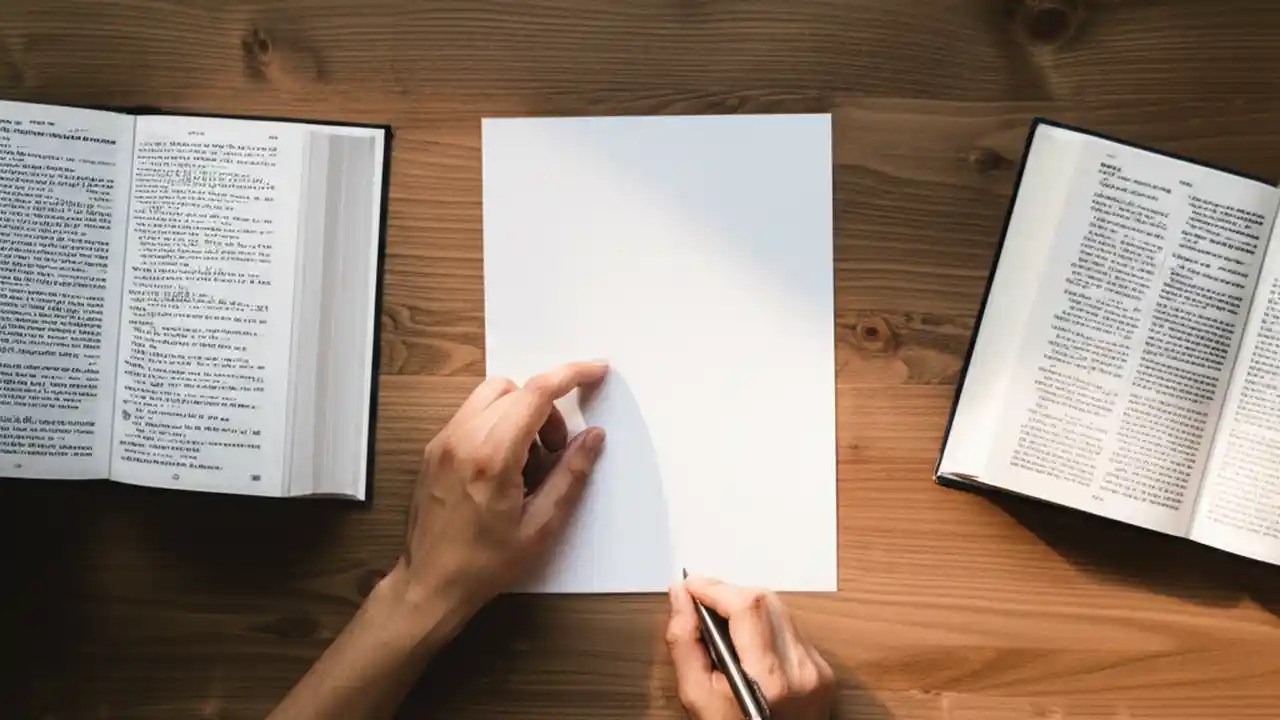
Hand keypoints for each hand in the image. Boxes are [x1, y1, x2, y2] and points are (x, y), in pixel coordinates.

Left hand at [396, 361, 607, 621]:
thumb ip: (571, 475)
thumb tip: (594, 437)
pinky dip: (497, 424)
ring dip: (519, 413)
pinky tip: (504, 466)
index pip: (536, 393)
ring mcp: (443, 441)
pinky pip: (471, 415)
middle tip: (555, 452)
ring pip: (490, 395)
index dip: (571, 375)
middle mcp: (462, 438)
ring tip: (529, 461)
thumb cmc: (485, 564)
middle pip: (514, 389)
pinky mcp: (433, 449)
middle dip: (545, 408)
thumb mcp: (541, 526)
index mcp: (492, 457)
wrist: (429, 585)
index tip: (597, 371)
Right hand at [667, 577, 835, 719]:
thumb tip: (679, 598)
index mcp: (771, 681)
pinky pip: (791, 630)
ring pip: (780, 610)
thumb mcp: (696, 699)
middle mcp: (802, 671)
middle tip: (700, 603)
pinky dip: (764, 626)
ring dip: (746, 607)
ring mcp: (817, 670)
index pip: (746, 606)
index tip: (690, 586)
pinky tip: (745, 641)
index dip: (714, 587)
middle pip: (766, 600)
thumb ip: (684, 643)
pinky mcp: (823, 671)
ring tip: (719, 623)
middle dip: (728, 593)